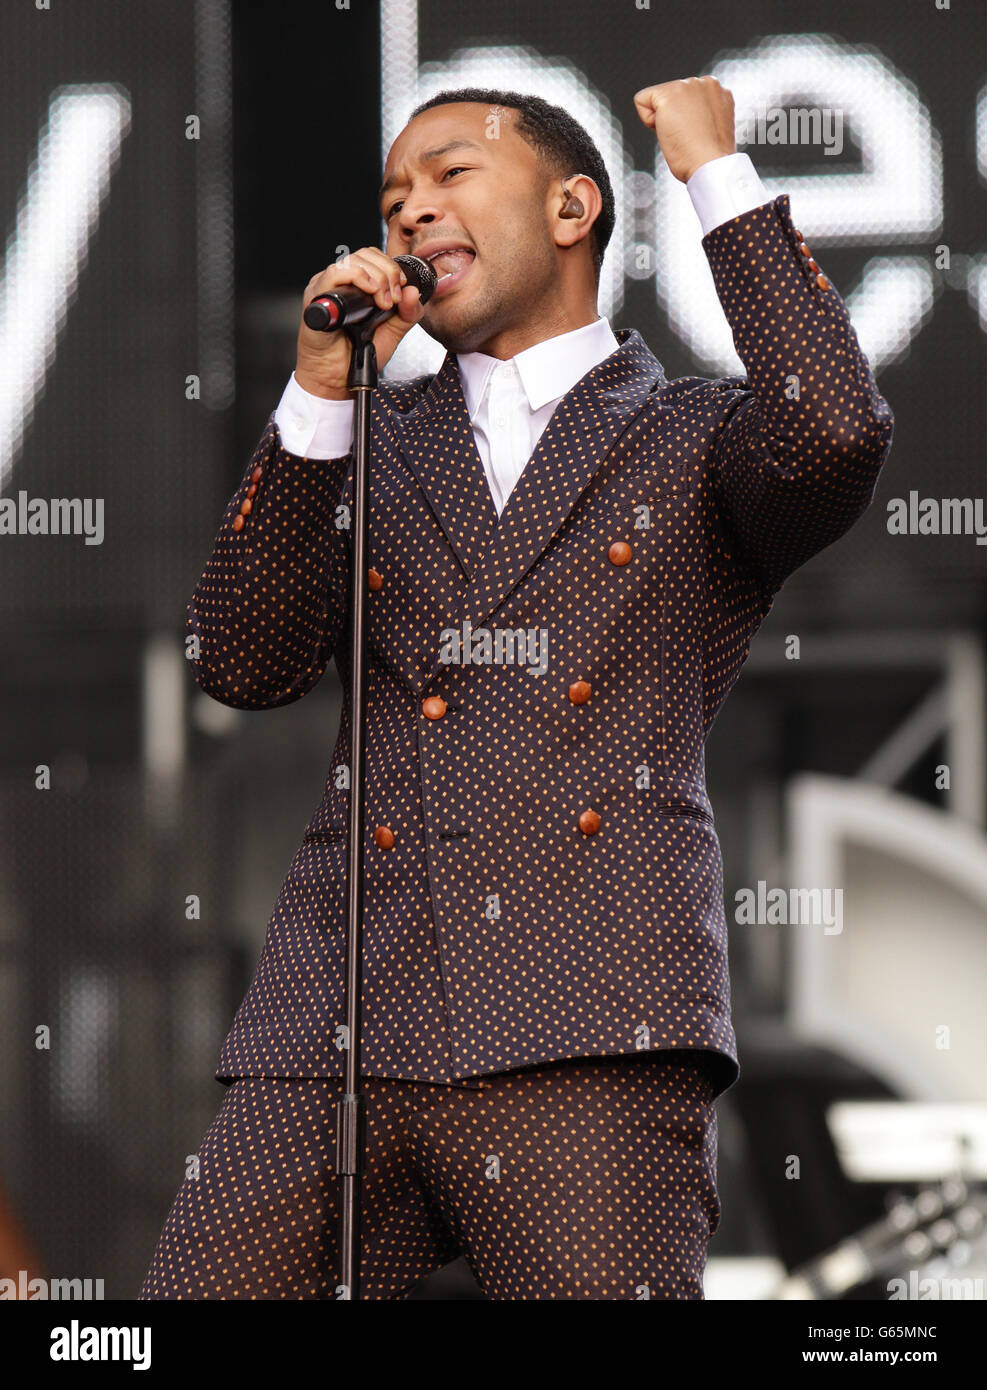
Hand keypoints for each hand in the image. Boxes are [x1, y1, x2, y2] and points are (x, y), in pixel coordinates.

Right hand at [294, 247, 426, 398]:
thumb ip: (406, 314)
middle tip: (393, 300)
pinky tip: (370, 293)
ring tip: (383, 303)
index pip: (374, 258)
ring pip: (353, 260)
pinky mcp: (316, 298)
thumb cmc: (356, 357)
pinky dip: (358, 277)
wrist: (336, 379)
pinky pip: (335, 273)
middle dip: (388, 273)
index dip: (392, 268)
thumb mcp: (391, 333)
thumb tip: (413, 291)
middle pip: (365, 254)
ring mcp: (326, 287)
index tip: (401, 291)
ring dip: (377, 277)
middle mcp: (340, 282)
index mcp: (356, 286)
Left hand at [634, 76, 734, 182]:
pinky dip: (647, 120)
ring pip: (656, 99)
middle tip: (689, 137)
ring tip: (682, 134)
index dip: (683, 122)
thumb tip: (683, 117)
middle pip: (669, 98)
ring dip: (663, 121)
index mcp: (715, 91)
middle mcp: (704, 82)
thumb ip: (699, 114)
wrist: (710, 165)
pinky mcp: (669, 93)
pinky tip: (668, 131)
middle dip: (673, 119)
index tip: (696, 135)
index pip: (683, 100)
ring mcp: (688, 85)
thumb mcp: (709, 128)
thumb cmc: (709, 158)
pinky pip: (641, 100)